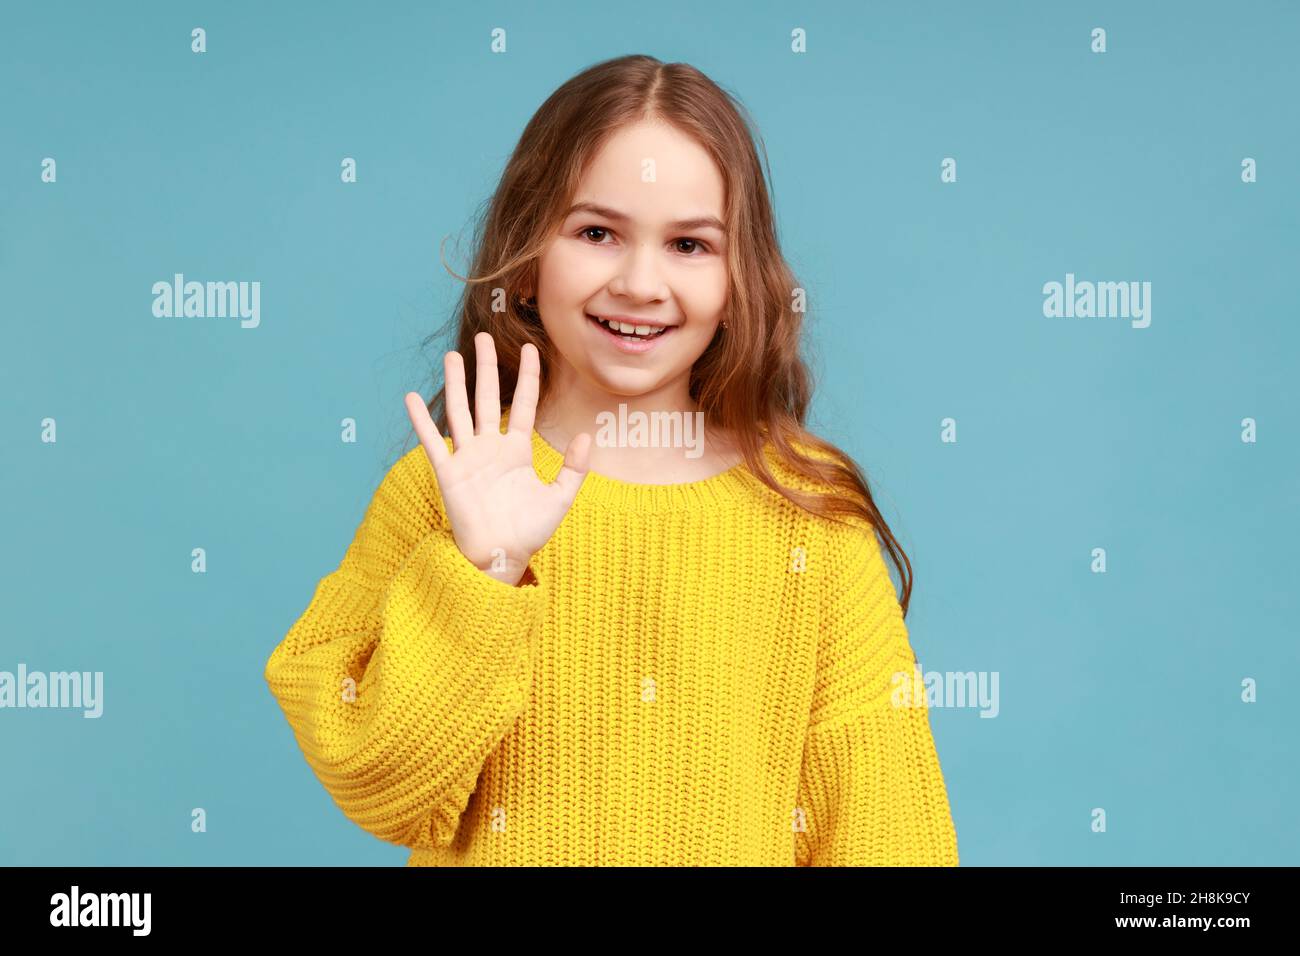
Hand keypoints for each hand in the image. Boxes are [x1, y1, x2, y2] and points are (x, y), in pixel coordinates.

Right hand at [404, 332, 590, 584]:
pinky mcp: (449, 473)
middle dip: (486, 368)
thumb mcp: (560, 498)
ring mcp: (468, 458)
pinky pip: (432, 442)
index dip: (528, 377)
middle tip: (483, 338)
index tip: (531, 349)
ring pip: (461, 412)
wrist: (503, 557)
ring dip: (455, 384)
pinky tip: (411, 398)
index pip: (525, 405)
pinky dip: (421, 421)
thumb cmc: (530, 531)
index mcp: (517, 451)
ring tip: (452, 356)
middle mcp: (491, 448)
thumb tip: (585, 435)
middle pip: (488, 399)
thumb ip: (574, 468)